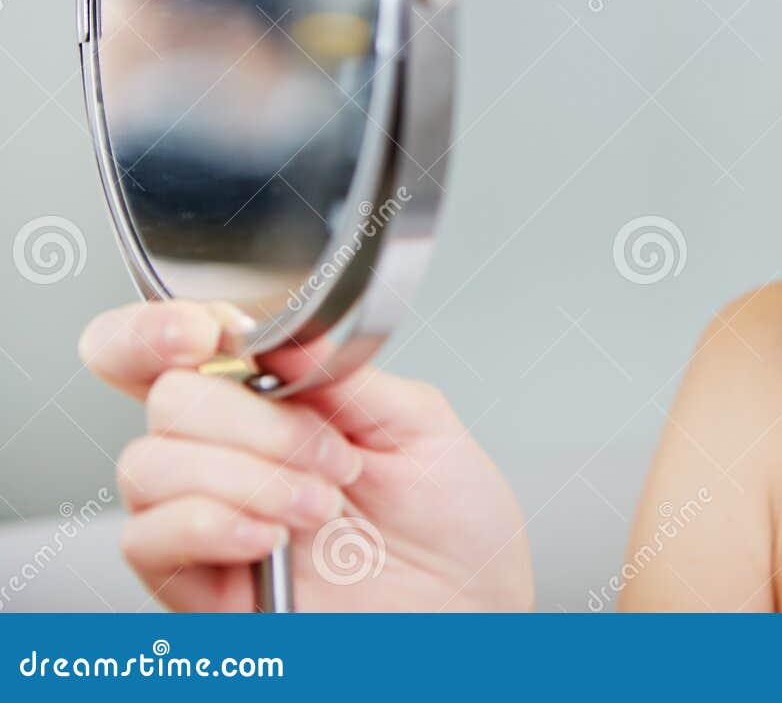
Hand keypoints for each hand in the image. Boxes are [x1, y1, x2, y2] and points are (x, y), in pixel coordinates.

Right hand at [79, 299, 533, 611]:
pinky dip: (213, 524)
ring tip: (321, 506)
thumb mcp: (421, 426)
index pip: (170, 347)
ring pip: (149, 464)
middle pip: (164, 396)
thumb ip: (346, 375)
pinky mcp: (197, 584)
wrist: (471, 615)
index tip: (206, 332)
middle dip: (252, 420)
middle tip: (332, 457)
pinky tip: (270, 537)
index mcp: (275, 402)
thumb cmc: (455, 528)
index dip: (160, 327)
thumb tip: (283, 338)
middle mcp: (229, 454)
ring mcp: (208, 516)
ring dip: (249, 476)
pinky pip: (149, 539)